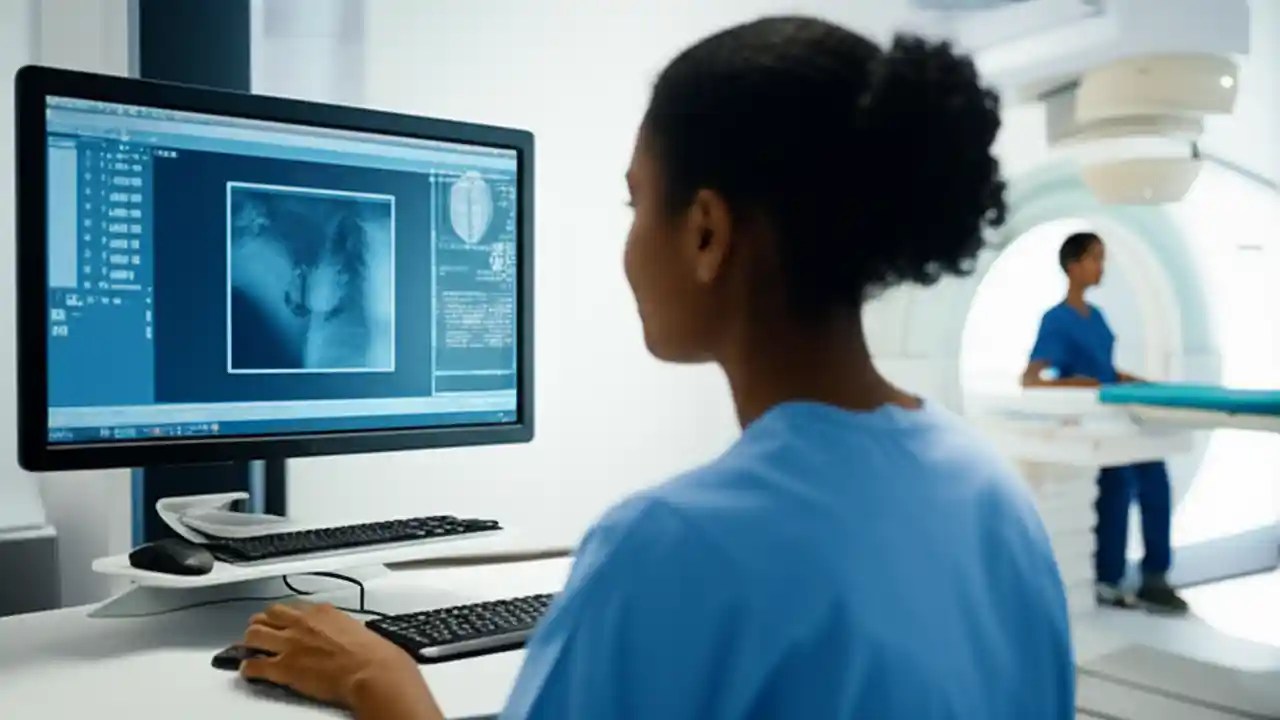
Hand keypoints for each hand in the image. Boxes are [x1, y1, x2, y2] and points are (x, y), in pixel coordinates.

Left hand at [240, 602, 436, 716]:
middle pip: (268, 614)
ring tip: (250, 648)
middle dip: (263, 622)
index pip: (293, 607)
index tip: (285, 621)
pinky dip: (248, 668)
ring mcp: (290, 644)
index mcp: (322, 612)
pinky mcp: (283, 667)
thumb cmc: (372, 654)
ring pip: (254, 633)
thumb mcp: (357, 628)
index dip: (286, 616)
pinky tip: (249, 670)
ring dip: (250, 641)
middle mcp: (302, 623)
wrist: (371, 670)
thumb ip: (340, 626)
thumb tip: (340, 632)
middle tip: (262, 631)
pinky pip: (253, 664)